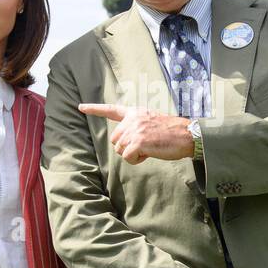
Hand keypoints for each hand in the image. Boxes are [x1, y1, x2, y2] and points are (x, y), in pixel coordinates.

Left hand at [78, 103, 192, 163]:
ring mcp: (135, 130)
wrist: (187, 135)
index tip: (80, 107)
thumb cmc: (172, 132)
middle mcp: (133, 119)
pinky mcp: (138, 142)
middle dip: (127, 147)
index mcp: (135, 112)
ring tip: (150, 148)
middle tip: (146, 145)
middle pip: (115, 140)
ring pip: (120, 150)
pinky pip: (128, 157)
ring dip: (133, 154)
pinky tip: (149, 153)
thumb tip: (125, 141)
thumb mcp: (151, 122)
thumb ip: (136, 126)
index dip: (95, 109)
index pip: (112, 110)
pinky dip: (137, 160)